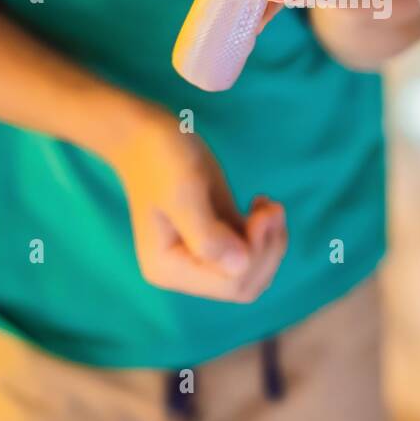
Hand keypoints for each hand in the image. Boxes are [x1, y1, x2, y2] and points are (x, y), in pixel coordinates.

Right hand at [105, 104, 285, 301]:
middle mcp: (185, 271)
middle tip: (271, 209)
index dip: (256, 254)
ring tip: (268, 205)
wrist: (147, 136)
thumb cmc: (162, 161)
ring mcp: (200, 257)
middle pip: (245, 284)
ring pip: (253, 270)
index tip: (262, 214)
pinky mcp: (215, 238)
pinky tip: (260, 204)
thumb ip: (208, 236)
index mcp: (170, 268)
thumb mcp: (184, 195)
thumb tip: (240, 266)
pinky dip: (264, 232)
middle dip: (267, 249)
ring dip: (270, 239)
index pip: (231, 284)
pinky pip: (250, 252)